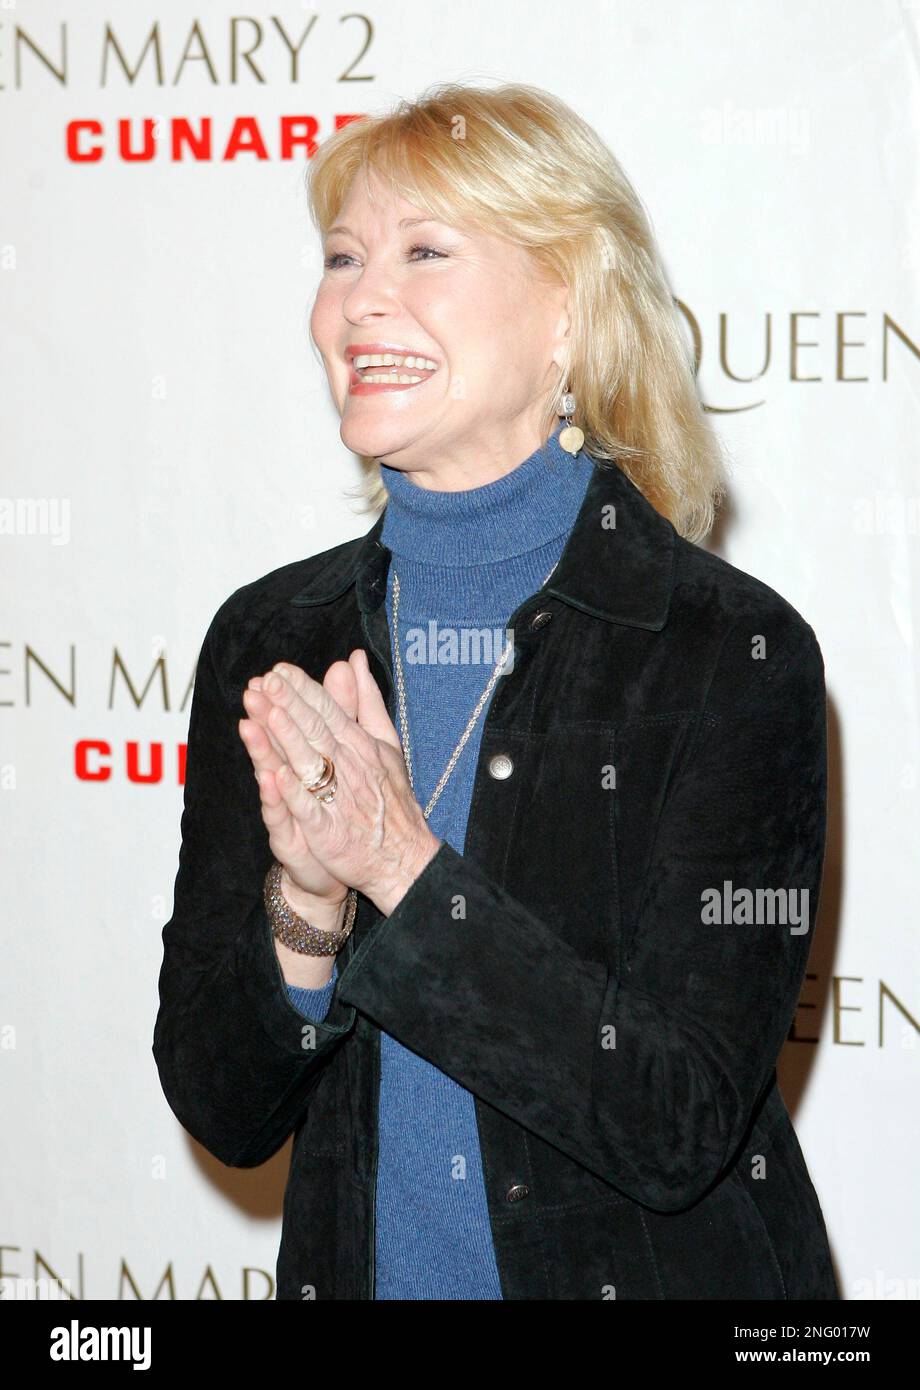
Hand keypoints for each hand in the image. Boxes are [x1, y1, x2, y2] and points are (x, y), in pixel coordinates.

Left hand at [240, 649, 441, 915]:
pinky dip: (296, 794)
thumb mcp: (384, 742)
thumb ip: (366, 700)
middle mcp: (350, 767)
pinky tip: (278, 777)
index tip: (278, 671)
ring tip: (267, 716)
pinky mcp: (329, 832)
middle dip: (290, 706)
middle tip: (265, 684)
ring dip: (287, 740)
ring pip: (310, 764)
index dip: (302, 690)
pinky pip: (311, 810)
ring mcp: (339, 800)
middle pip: (316, 731)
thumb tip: (353, 659)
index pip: (328, 711)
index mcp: (360, 745)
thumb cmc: (388, 797)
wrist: (403, 856)